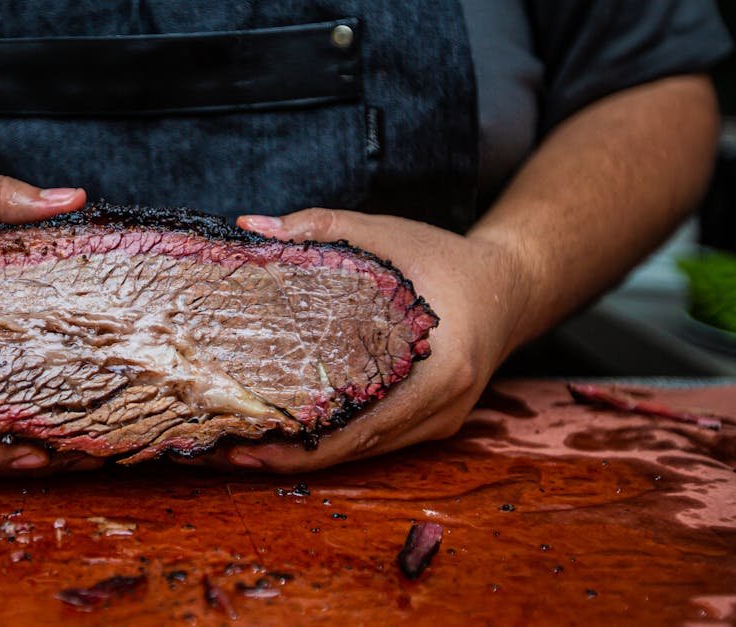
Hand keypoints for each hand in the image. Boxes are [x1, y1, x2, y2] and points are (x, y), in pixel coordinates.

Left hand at [183, 208, 532, 471]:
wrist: (512, 285)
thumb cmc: (448, 259)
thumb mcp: (387, 234)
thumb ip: (321, 227)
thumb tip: (246, 228)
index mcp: (440, 371)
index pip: (361, 427)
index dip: (301, 446)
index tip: (248, 449)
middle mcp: (442, 408)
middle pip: (355, 450)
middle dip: (288, 458)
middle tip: (223, 455)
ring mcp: (440, 422)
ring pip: (363, 452)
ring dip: (304, 456)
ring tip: (240, 451)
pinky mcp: (432, 422)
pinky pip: (376, 440)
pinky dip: (330, 442)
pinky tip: (285, 436)